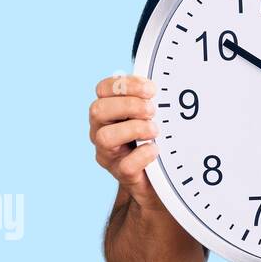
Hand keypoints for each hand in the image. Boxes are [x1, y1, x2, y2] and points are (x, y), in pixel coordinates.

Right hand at [91, 73, 163, 211]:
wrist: (158, 178)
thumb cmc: (154, 137)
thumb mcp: (151, 114)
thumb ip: (149, 98)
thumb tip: (163, 83)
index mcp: (109, 111)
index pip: (102, 88)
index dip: (125, 84)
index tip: (151, 89)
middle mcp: (101, 130)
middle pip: (97, 110)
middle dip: (129, 105)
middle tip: (153, 110)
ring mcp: (109, 154)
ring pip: (104, 137)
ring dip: (135, 128)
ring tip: (155, 130)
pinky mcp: (121, 174)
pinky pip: (125, 165)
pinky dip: (143, 154)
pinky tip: (155, 149)